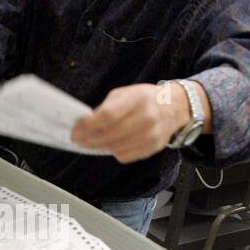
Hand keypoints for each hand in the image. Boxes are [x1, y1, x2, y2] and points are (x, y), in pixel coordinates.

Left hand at [71, 83, 195, 162]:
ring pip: (115, 148)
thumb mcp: (125, 93)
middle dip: (89, 139)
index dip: (88, 126)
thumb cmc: (145, 99)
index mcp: (137, 99)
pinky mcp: (152, 148)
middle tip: (78, 140)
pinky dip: (113, 152)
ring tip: (89, 143)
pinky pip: (124, 156)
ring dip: (98, 147)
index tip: (75, 131)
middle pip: (109, 135)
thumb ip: (107, 107)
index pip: (107, 116)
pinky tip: (108, 145)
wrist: (174, 107)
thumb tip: (85, 125)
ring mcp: (151, 135)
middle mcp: (146, 117)